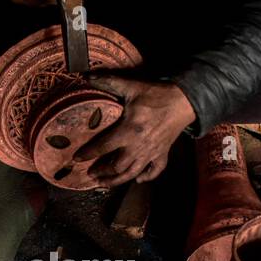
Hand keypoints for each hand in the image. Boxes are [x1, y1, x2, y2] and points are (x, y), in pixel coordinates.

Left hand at [74, 73, 195, 187]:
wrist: (183, 102)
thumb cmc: (156, 95)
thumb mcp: (132, 87)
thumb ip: (109, 81)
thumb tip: (87, 76)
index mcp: (129, 131)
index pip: (103, 146)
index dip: (88, 153)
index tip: (77, 158)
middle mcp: (138, 146)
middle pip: (117, 167)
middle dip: (102, 173)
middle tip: (91, 174)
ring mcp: (151, 152)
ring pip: (132, 174)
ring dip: (117, 181)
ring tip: (105, 184)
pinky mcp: (163, 154)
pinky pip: (155, 171)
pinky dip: (146, 177)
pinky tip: (138, 180)